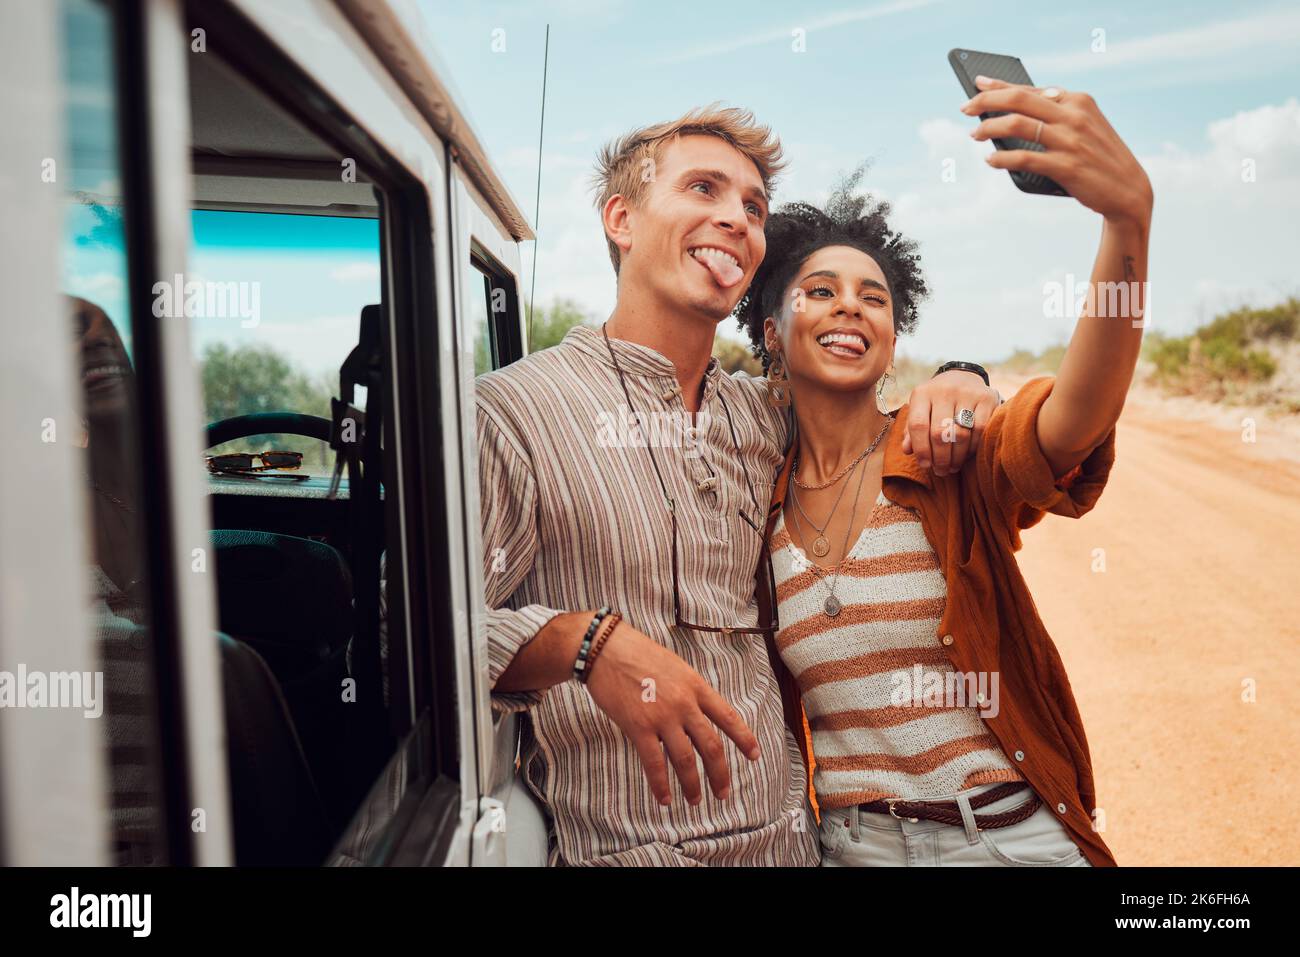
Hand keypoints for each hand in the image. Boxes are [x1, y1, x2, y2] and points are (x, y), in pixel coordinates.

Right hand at [585, 620, 760, 805]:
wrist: (606, 647)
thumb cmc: (637, 654)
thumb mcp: (675, 667)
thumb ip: (688, 691)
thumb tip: (695, 716)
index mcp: (696, 686)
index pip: (728, 717)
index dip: (744, 739)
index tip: (754, 756)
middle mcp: (685, 703)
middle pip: (711, 746)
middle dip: (720, 774)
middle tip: (723, 793)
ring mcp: (662, 716)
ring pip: (686, 759)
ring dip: (692, 785)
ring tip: (695, 800)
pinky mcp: (638, 726)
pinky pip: (654, 763)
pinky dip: (661, 785)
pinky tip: (665, 799)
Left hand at [900, 370, 998, 475]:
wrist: (964, 378)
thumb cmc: (936, 403)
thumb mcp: (920, 411)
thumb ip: (912, 430)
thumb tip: (907, 450)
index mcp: (922, 393)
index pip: (918, 425)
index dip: (921, 449)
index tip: (925, 465)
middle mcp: (943, 391)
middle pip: (940, 433)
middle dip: (940, 458)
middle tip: (941, 471)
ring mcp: (966, 393)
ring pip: (961, 434)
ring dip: (956, 457)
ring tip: (952, 467)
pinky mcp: (986, 398)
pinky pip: (980, 430)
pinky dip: (973, 447)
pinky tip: (967, 455)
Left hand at [964, 75, 1152, 228]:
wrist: (1128, 188)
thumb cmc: (1098, 157)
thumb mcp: (1084, 126)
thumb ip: (1055, 115)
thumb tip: (1012, 111)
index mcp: (1078, 101)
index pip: (1031, 88)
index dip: (1000, 86)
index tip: (977, 85)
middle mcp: (1074, 115)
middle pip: (1019, 100)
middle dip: (986, 101)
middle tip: (966, 109)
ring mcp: (1070, 140)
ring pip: (1017, 125)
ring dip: (989, 128)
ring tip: (975, 135)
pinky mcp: (1067, 166)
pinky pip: (1024, 158)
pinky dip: (1002, 158)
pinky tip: (991, 160)